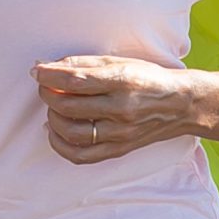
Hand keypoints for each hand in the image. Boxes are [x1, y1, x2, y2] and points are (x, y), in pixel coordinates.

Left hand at [32, 55, 204, 163]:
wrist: (181, 104)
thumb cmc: (148, 78)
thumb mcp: (120, 62)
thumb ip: (82, 63)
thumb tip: (44, 66)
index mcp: (123, 80)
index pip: (75, 79)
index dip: (49, 75)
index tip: (36, 71)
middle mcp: (121, 109)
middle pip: (68, 105)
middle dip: (47, 94)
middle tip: (45, 86)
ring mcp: (120, 133)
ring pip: (70, 132)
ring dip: (52, 117)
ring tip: (54, 107)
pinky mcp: (118, 149)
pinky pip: (80, 155)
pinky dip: (60, 144)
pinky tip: (56, 130)